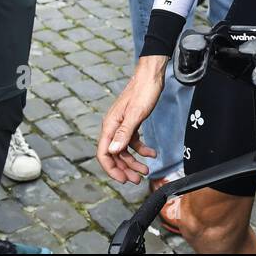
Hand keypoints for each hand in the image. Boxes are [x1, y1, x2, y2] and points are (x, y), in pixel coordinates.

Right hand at [96, 55, 166, 182]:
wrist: (151, 76)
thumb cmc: (143, 91)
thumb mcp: (136, 114)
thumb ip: (124, 133)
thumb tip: (112, 151)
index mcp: (110, 125)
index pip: (104, 153)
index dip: (112, 169)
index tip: (122, 180)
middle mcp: (113, 126)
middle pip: (114, 154)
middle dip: (124, 169)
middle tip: (137, 180)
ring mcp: (122, 125)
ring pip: (124, 150)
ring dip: (134, 162)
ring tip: (146, 171)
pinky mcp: (131, 122)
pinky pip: (133, 141)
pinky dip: (141, 149)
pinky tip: (151, 154)